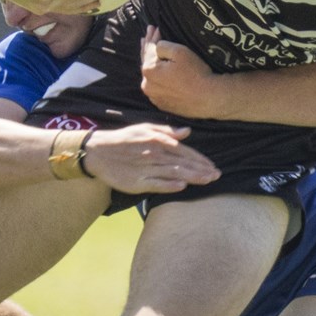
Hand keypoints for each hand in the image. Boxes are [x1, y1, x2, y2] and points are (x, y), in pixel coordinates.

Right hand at [84, 122, 220, 194]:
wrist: (97, 151)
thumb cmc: (124, 140)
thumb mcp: (144, 129)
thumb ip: (166, 131)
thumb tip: (187, 132)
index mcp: (157, 141)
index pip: (184, 151)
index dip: (200, 159)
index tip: (213, 166)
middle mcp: (154, 154)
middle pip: (183, 163)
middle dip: (202, 169)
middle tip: (217, 175)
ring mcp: (146, 169)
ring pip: (173, 173)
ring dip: (192, 177)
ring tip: (208, 180)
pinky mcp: (136, 182)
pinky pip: (156, 184)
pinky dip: (169, 185)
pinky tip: (182, 186)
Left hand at [140, 26, 225, 116]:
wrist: (210, 98)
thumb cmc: (196, 73)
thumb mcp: (180, 51)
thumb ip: (162, 45)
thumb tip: (157, 46)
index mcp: (148, 70)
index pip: (148, 50)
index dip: (151, 38)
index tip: (153, 27)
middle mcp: (147, 86)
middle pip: (147, 63)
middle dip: (148, 49)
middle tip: (147, 35)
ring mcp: (155, 97)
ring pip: (151, 78)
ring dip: (152, 65)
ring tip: (151, 55)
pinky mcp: (164, 106)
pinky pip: (158, 89)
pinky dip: (158, 80)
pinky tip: (160, 75)